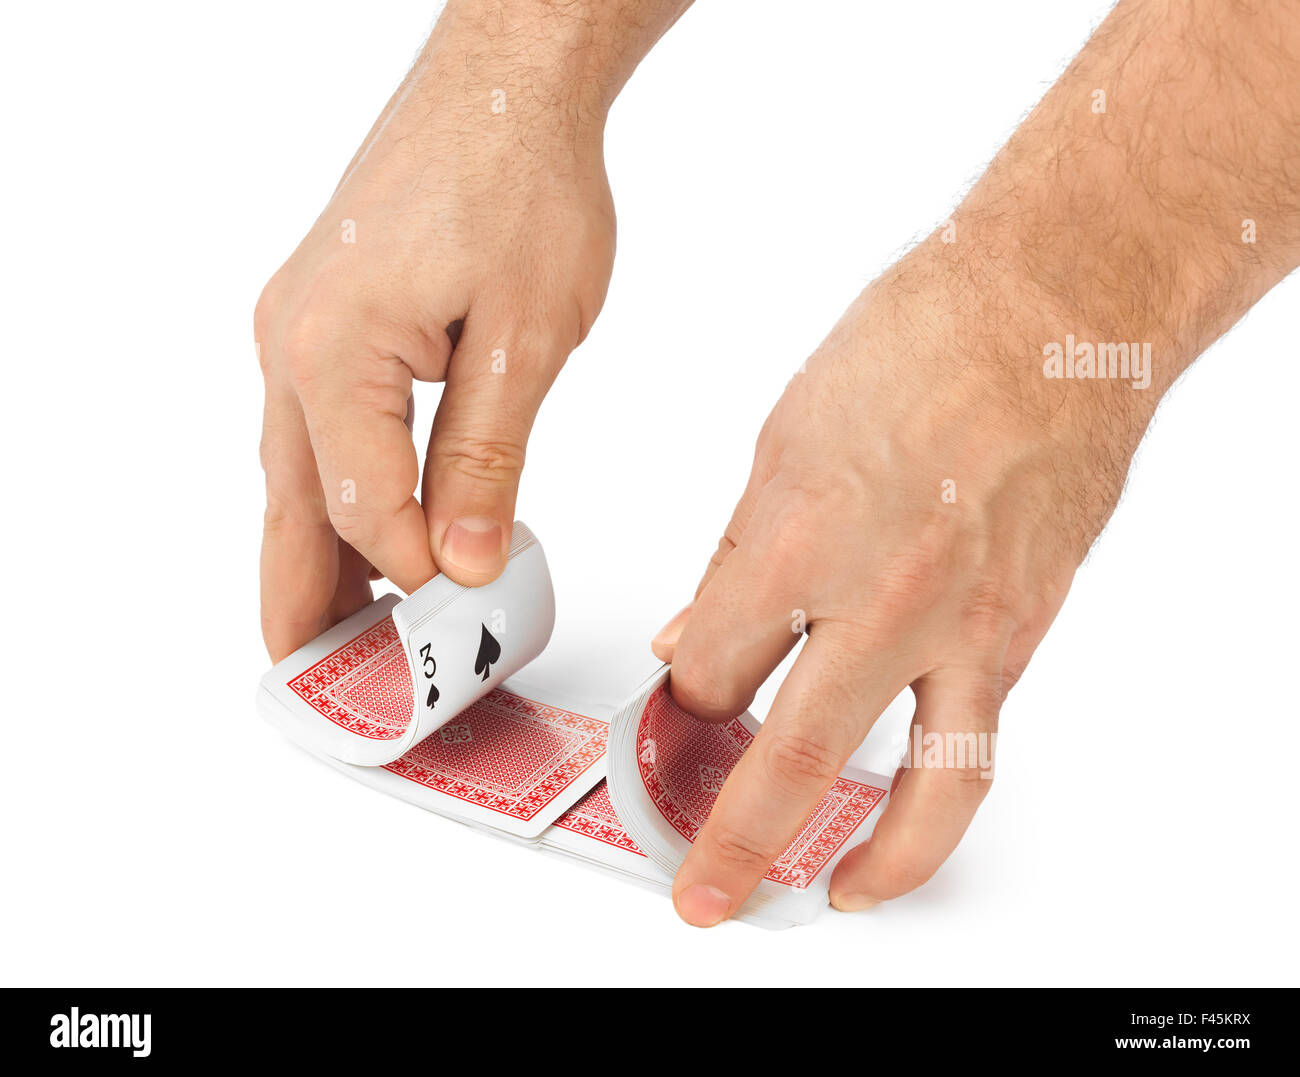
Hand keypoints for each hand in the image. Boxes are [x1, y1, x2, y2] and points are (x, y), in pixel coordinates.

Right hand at [255, 4, 621, 660]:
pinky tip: (370, 528)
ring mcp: (299, 329)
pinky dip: (337, 491)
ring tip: (342, 629)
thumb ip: (485, 459)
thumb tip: (464, 558)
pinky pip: (317, 429)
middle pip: (290, 508)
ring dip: (317, 550)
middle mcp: (293, 346)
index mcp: (334, 355)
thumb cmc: (520, 185)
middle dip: (305, 599)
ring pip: (296, 471)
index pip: (363, 510)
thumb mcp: (523, 339)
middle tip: (317, 682)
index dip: (412, 579)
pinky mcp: (328, 318)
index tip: (458, 630)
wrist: (505, 86)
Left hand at [650, 0, 1299, 925]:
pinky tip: (901, 841)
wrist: (1049, 311)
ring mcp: (959, 624)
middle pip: (786, 754)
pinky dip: (934, 816)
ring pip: (906, 789)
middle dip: (730, 838)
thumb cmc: (917, 344)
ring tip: (813, 897)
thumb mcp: (783, 441)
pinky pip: (974, 754)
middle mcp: (878, 594)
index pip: (714, 667)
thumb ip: (738, 560)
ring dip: (852, 863)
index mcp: (796, 534)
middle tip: (698, 888)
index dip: (684, 705)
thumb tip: (698, 637)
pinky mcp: (1019, 634)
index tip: (678, 714)